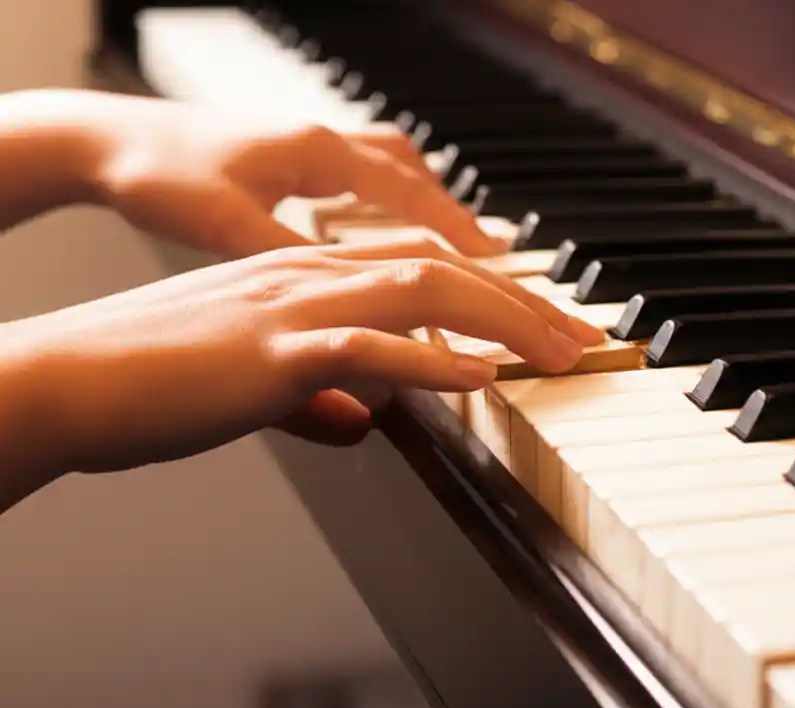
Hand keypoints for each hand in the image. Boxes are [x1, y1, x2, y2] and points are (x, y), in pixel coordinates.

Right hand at [0, 236, 602, 500]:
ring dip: (502, 322)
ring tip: (558, 353)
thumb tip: (363, 420)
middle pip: (439, 267)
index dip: (490, 287)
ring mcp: (289, 308)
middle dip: (522, 301)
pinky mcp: (270, 354)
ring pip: (420, 293)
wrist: (66, 380)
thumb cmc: (150, 379)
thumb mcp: (249, 380)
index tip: (542, 319)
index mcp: (302, 273)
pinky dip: (430, 360)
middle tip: (579, 336)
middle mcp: (305, 274)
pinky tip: (478, 375)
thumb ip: (313, 391)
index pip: (418, 262)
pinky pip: (366, 346)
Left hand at [75, 90, 504, 256]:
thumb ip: (298, 260)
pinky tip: (392, 221)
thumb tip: (355, 294)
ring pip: (397, 167)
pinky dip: (397, 195)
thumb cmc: (157, 175)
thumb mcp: (229, 227)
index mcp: (320, 153)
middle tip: (501, 265)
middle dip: (464, 223)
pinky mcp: (291, 153)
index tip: (502, 275)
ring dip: (435, 204)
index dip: (463, 242)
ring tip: (464, 242)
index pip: (416, 199)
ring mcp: (310, 142)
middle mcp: (325, 141)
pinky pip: (368, 169)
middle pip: (422, 178)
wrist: (103, 138)